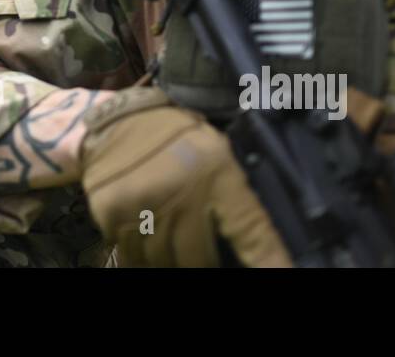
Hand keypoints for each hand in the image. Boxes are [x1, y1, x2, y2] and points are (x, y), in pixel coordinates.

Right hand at [79, 88, 289, 267]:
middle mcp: (181, 193)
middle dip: (204, 262)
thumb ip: (238, 197)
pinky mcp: (113, 216)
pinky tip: (149, 246)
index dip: (267, 260)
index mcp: (216, 173)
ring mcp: (144, 207)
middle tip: (202, 255)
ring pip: (163, 262)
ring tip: (173, 246)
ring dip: (171, 261)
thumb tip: (267, 247)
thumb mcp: (216, 153)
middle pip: (199, 259)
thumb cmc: (175, 138)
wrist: (114, 121)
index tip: (281, 274)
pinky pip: (132, 257)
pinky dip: (142, 258)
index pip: (250, 228)